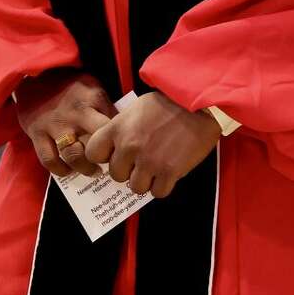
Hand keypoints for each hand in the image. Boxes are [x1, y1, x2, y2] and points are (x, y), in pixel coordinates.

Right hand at [16, 69, 116, 180]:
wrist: (36, 73)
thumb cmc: (70, 83)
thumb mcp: (93, 86)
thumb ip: (105, 106)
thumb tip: (121, 130)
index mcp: (93, 98)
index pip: (112, 125)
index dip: (119, 141)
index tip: (122, 149)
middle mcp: (76, 113)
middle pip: (95, 142)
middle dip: (104, 157)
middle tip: (109, 163)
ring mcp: (55, 124)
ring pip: (73, 155)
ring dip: (84, 167)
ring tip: (92, 171)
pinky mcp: (37, 133)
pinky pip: (49, 159)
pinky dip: (60, 169)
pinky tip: (68, 171)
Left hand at [81, 92, 220, 198]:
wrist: (200, 102)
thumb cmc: (169, 101)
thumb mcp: (137, 107)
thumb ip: (123, 127)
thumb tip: (117, 146)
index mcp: (118, 128)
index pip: (93, 153)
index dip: (104, 156)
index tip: (115, 155)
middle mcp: (129, 147)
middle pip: (116, 174)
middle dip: (128, 170)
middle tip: (141, 161)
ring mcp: (149, 161)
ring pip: (136, 187)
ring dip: (146, 180)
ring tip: (156, 168)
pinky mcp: (169, 172)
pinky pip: (158, 192)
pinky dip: (163, 186)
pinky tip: (169, 173)